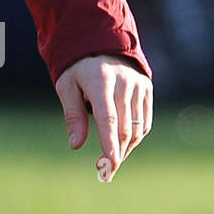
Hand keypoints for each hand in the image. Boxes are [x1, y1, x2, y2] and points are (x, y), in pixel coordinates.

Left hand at [56, 53, 151, 181]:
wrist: (101, 41)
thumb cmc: (78, 69)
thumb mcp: (67, 86)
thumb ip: (72, 115)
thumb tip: (76, 145)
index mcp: (100, 80)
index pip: (107, 117)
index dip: (109, 141)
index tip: (109, 162)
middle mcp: (123, 82)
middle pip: (124, 126)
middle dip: (116, 153)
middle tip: (106, 172)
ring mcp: (138, 85)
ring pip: (136, 127)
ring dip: (126, 148)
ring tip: (112, 161)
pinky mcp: (147, 88)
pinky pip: (144, 121)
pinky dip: (135, 136)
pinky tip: (124, 146)